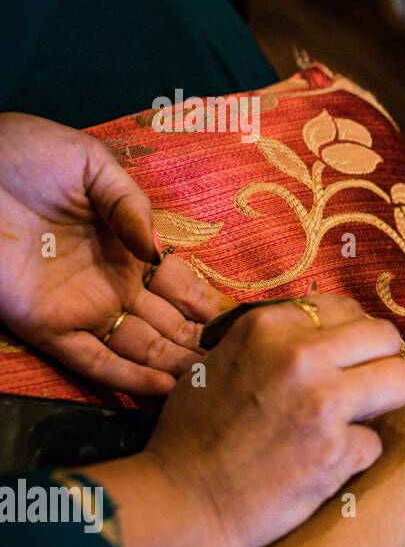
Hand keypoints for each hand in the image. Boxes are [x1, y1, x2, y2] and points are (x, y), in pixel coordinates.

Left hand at [0, 112, 236, 394]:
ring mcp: (82, 309)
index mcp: (128, 246)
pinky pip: (92, 361)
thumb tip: (159, 251)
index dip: (207, 305)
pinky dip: (127, 378)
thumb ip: (130, 205)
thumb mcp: (91, 164)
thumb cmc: (24, 156)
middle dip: (201, 345)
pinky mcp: (48, 327)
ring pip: (139, 347)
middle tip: (239, 368)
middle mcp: (113, 284)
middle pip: (168, 323)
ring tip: (212, 385)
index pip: (179, 284)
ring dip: (175, 367)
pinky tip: (165, 390)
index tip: (239, 325)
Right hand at [133, 294, 404, 546]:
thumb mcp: (221, 362)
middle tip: (370, 385)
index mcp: (269, 326)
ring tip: (360, 418)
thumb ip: (274, 343)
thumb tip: (323, 335)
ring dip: (387, 402)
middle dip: (384, 361)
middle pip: (386, 337)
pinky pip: (377, 441)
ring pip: (403, 380)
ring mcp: (324, 403)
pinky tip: (325, 464)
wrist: (180, 501)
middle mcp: (301, 356)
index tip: (347, 357)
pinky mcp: (338, 450)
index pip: (346, 308)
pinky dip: (356, 456)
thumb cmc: (194, 434)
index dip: (353, 335)